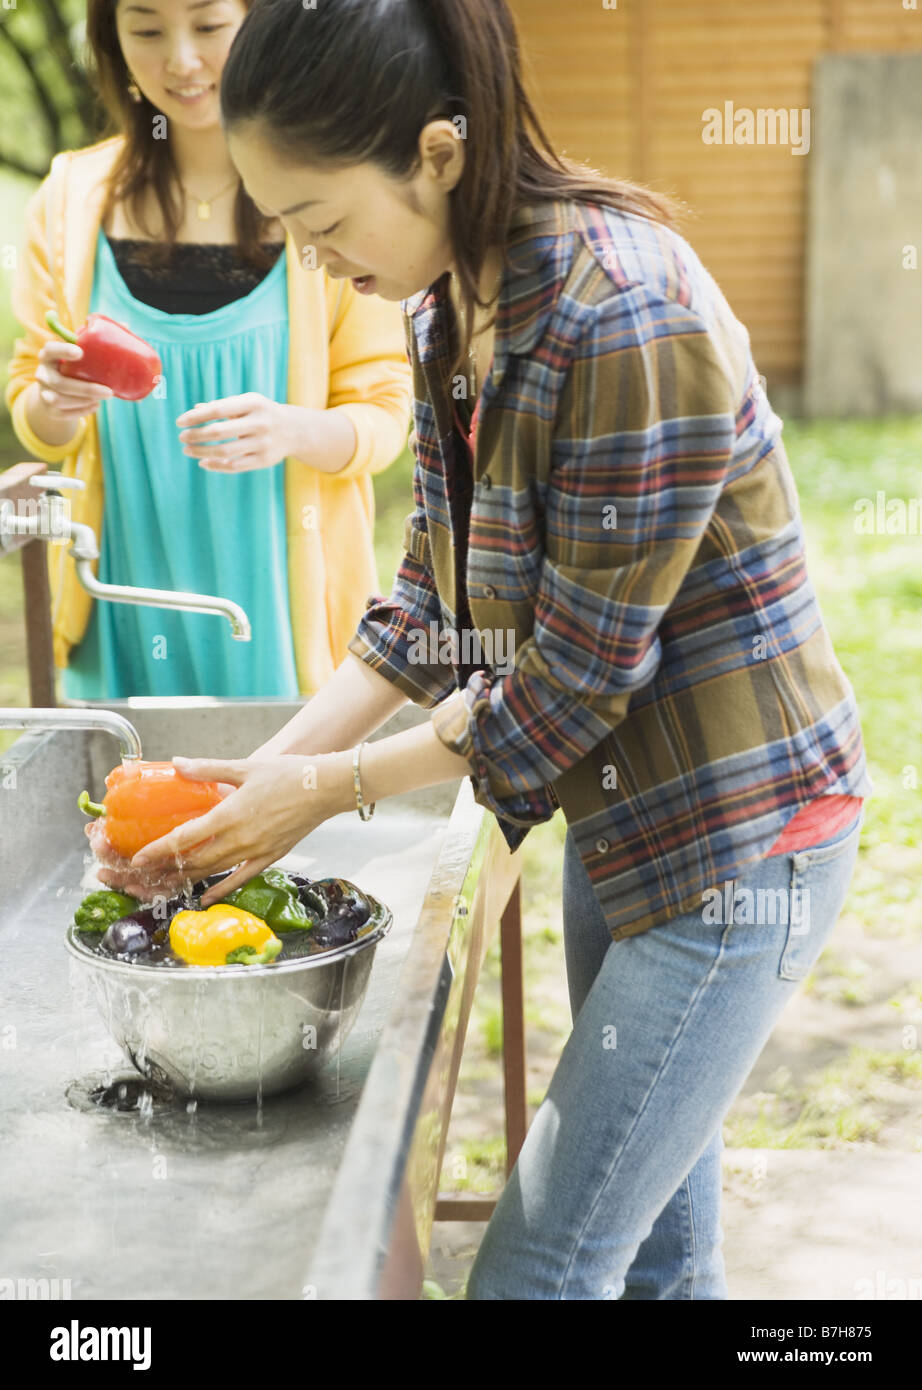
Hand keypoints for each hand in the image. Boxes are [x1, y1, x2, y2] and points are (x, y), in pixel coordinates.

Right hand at [33, 339, 113, 418]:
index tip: (80, 352)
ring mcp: (44, 392)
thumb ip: (99, 341)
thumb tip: (126, 326)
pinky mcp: (49, 410)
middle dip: (85, 389)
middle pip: (59, 382)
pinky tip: (95, 406)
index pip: (50, 349)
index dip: (63, 350)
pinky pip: (63, 414)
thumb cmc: (75, 366)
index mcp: (49, 355)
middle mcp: (42, 373)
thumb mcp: (81, 353)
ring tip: (102, 398)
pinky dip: (81, 411)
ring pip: (59, 400)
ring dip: (83, 401)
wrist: (56, 391)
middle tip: (109, 392)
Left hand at [128, 752, 354, 904]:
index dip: (159, 850)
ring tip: (166, 884)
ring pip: (214, 871)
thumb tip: (178, 764)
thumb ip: (208, 769)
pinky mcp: (270, 856)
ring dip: (188, 879)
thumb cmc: (287, 774)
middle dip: (167, 868)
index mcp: (229, 814)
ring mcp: (255, 851)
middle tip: (146, 874)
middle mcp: (240, 838)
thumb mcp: (244, 766)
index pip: (185, 838)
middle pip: (195, 860)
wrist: (325, 788)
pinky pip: (240, 878)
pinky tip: (206, 897)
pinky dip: (221, 889)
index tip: (138, 859)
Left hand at [176, 394, 309, 472]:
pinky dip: (216, 465)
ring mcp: (263, 443)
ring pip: (224, 451)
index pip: (217, 409)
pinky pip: (235, 466)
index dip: (196, 416)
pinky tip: (203, 462)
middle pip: (219, 431)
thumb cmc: (262, 413)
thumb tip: (194, 410)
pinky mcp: (264, 460)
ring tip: (187, 450)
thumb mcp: (246, 404)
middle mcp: (260, 422)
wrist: (295, 430)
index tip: (179, 422)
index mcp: (253, 403)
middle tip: (181, 437)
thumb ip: (221, 406)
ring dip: (201, 452)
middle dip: (196, 435)